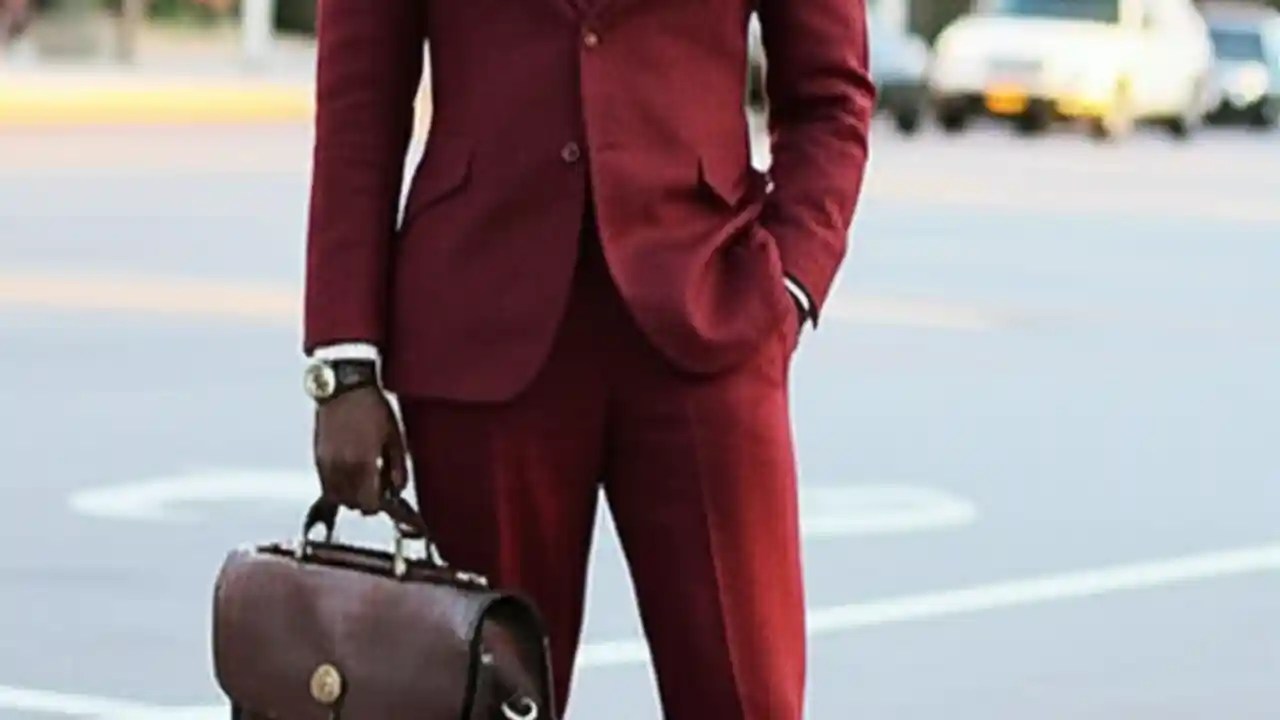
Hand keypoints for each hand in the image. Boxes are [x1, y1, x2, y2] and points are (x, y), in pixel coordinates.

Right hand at [314, 386, 407, 514]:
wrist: (344, 387)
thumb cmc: (372, 407)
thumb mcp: (394, 436)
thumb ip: (398, 466)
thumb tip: (398, 489)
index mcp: (363, 462)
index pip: (368, 503)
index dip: (379, 505)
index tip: (386, 499)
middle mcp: (341, 467)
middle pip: (351, 504)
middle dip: (365, 502)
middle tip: (376, 490)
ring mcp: (326, 463)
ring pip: (335, 497)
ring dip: (349, 497)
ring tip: (362, 483)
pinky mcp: (317, 456)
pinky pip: (325, 484)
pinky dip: (337, 486)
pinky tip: (349, 474)